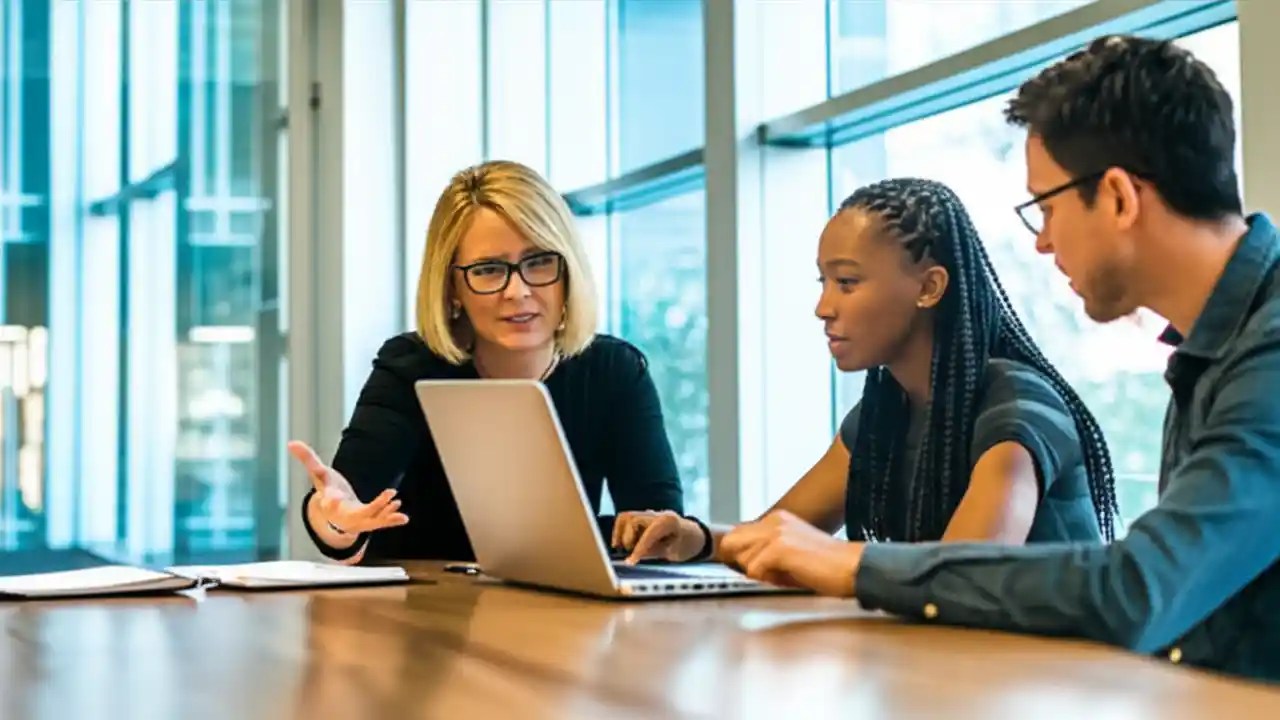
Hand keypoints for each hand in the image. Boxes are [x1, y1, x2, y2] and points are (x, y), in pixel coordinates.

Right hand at [288, 441, 409, 537]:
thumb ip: (308, 459)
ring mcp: (359, 520)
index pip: (328, 501)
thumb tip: (291, 443)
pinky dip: (392, 521)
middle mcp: (344, 514)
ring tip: (396, 501)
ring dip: (384, 512)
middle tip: (385, 497)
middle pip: (356, 513)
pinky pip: (381, 523)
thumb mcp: (319, 474)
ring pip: (372, 520)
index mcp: (329, 502)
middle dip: (371, 507)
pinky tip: (404, 517)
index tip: (330, 499)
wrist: (337, 511)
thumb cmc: (329, 489)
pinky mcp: (371, 520)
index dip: (329, 500)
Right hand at [612, 510, 704, 563]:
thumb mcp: (674, 553)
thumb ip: (655, 552)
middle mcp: (657, 514)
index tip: (630, 562)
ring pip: (626, 517)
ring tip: (625, 548)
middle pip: (631, 519)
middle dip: (627, 539)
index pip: (648, 533)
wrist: (696, 536)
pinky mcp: (644, 518)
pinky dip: (622, 531)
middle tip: (631, 554)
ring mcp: (650, 514)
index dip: (638, 549)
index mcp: (668, 522)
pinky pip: (627, 521)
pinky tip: (622, 544)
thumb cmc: (687, 545)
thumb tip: (634, 554)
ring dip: (621, 533)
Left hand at [720, 510, 862, 596]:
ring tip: (784, 575)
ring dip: (759, 573)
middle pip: (731, 542)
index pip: (737, 533)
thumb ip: (766, 553)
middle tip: (766, 574)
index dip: (740, 554)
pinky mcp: (780, 547)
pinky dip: (768, 580)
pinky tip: (789, 577)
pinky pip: (754, 570)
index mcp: (777, 519)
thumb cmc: (826, 567)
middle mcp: (774, 521)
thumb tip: (742, 564)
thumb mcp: (791, 553)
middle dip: (742, 562)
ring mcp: (776, 532)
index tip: (751, 568)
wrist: (853, 568)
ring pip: (742, 559)